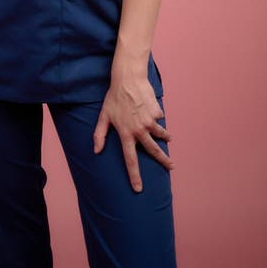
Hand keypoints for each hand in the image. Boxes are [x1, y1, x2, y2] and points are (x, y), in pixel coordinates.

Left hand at [92, 73, 173, 191]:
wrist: (129, 78)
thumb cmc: (114, 97)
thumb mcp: (104, 115)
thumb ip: (99, 134)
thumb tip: (95, 151)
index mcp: (126, 134)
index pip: (130, 160)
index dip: (134, 176)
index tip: (139, 189)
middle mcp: (139, 130)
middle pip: (153, 151)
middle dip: (164, 161)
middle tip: (171, 167)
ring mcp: (150, 122)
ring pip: (160, 135)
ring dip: (165, 138)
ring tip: (168, 139)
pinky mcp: (156, 112)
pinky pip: (158, 118)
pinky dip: (156, 117)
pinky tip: (150, 109)